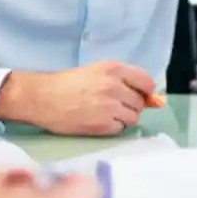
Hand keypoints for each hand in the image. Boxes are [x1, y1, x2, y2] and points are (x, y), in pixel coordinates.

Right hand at [0, 61, 163, 135]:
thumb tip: (153, 99)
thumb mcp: (97, 72)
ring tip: (105, 114)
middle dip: (131, 106)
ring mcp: (109, 106)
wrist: (42, 98)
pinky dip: (113, 127)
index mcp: (114, 69)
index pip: (146, 82)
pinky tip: (98, 121)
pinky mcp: (102, 125)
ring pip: (133, 117)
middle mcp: (115, 86)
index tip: (138, 95)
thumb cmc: (67, 83)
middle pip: (139, 102)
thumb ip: (123, 81)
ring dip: (123, 117)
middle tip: (114, 105)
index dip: (144, 91)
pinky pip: (120, 128)